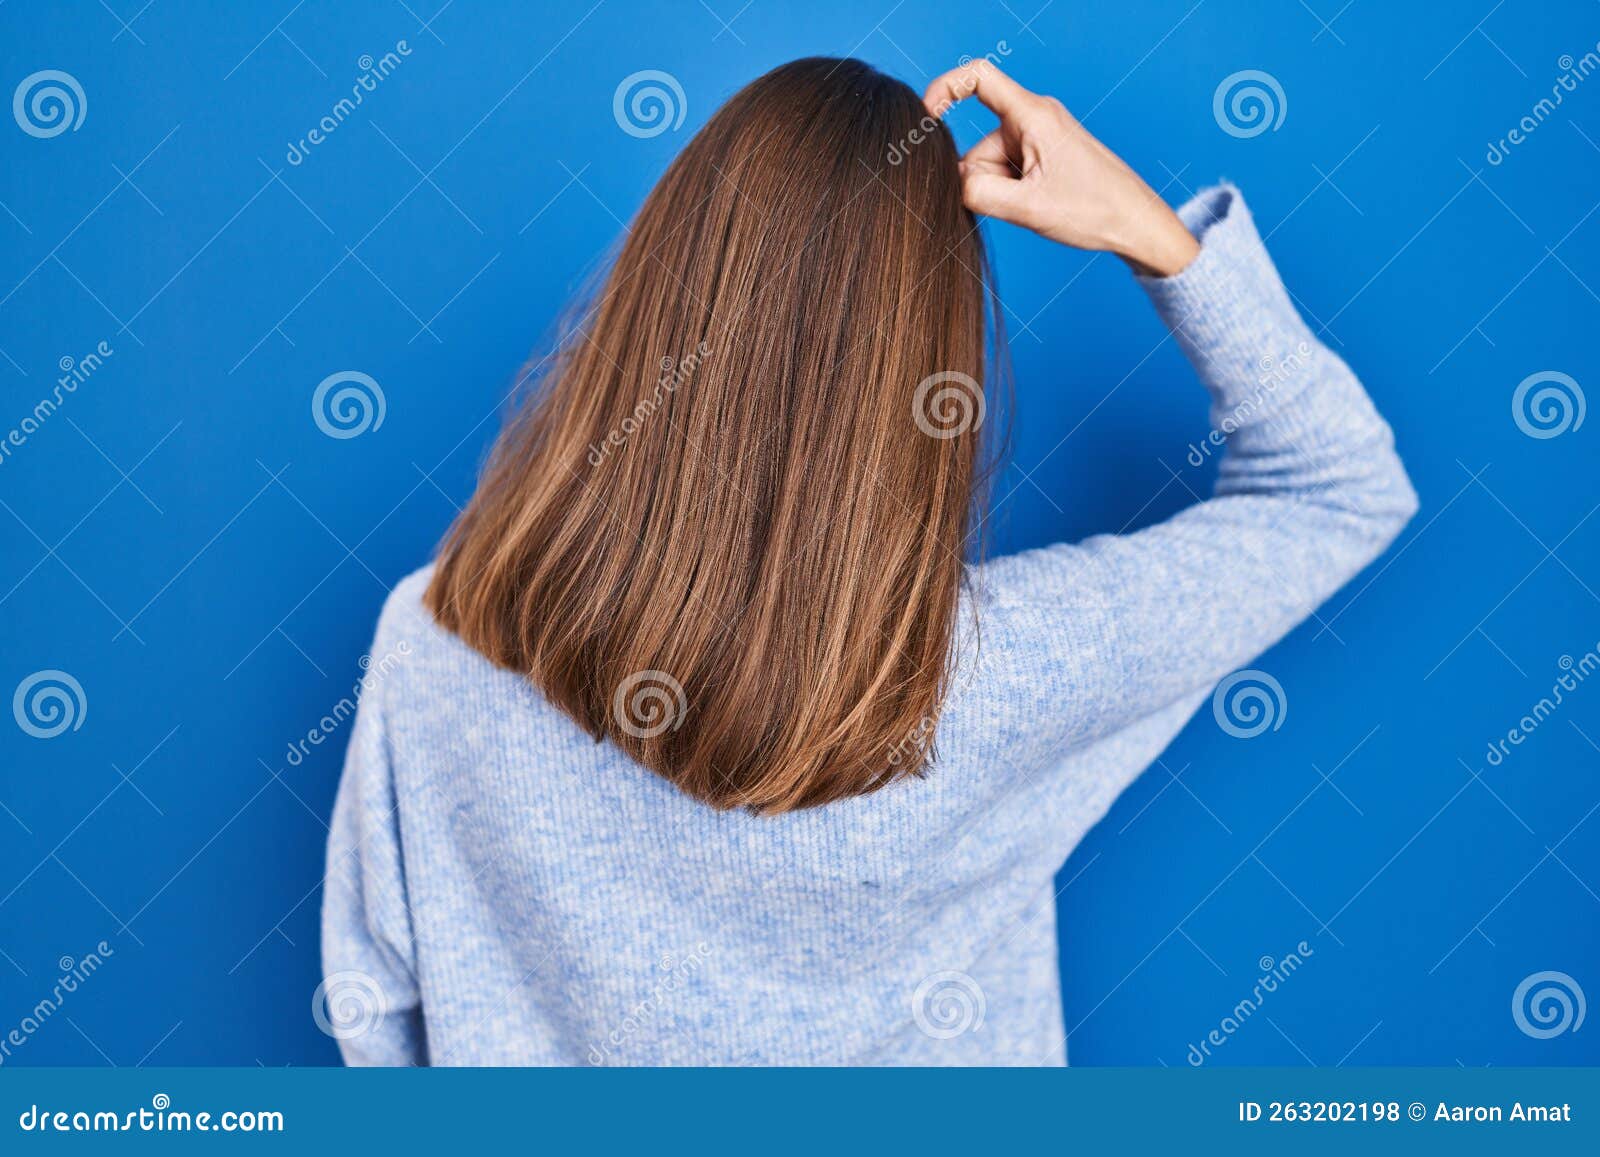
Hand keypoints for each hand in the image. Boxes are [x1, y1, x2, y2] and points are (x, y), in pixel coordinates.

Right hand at [923, 63, 1199, 276]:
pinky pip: (1007, 171)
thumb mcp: (1028, 208)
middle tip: (1017, 204)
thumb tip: (950, 183)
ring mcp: (1038, 137)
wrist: (1135, 222)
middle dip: (983, 179)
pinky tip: (1038, 206)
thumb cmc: (1094, 210)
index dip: (943, 90)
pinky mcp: (1042, 155)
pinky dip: (1011, 192)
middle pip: (979, 144)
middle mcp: (1033, 119)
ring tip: (1036, 207)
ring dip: (1000, 191)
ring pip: (991, 164)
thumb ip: (978, 193)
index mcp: (1032, 115)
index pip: (978, 77)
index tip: (925, 119)